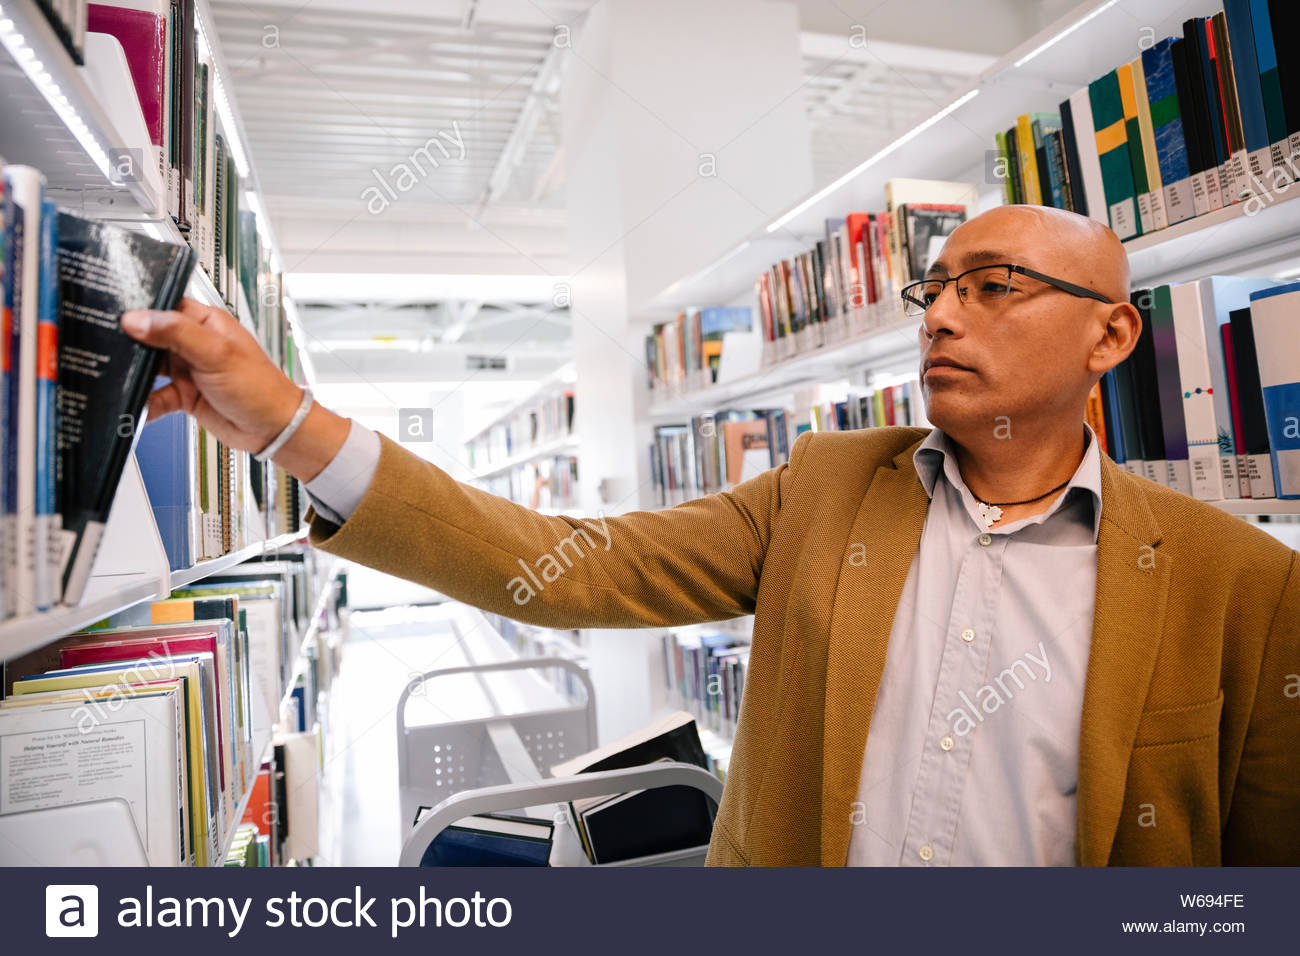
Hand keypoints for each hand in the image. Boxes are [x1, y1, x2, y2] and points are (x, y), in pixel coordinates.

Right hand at [121, 297, 348, 480]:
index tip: (111, 313)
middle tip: (106, 346)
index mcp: (206, 323)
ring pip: (149, 367)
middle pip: (150, 336)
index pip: (164, 306)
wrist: (273, 430)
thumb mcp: (217, 354)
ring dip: (135, 374)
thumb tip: (137, 319)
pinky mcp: (183, 394)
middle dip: (130, 343)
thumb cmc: (260, 388)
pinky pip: (155, 396)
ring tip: (116, 376)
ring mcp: (188, 369)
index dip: (139, 308)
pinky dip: (145, 402)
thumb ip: (176, 333)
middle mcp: (194, 343)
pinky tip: (136, 405)